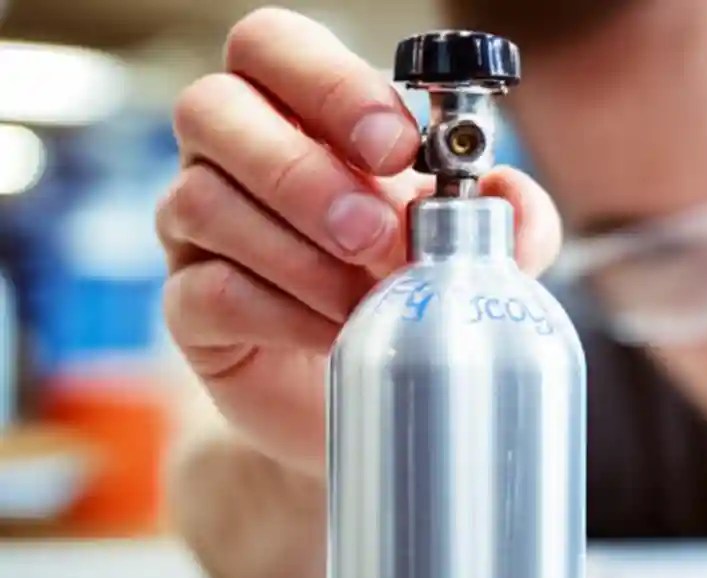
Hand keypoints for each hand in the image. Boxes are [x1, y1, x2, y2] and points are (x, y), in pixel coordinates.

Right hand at [157, 8, 561, 479]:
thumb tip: (510, 198)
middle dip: (302, 173)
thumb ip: (506, 216)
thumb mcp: (473, 248)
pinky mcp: (188, 308)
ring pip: (204, 202)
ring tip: (366, 300)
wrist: (377, 392)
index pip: (273, 46)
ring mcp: (196, 229)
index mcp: (298, 110)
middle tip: (376, 234)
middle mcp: (231, 153)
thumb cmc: (410, 290)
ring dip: (300, 255)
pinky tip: (336, 335)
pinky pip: (209, 290)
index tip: (399, 148)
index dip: (331, 84)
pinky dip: (283, 314)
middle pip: (212, 109)